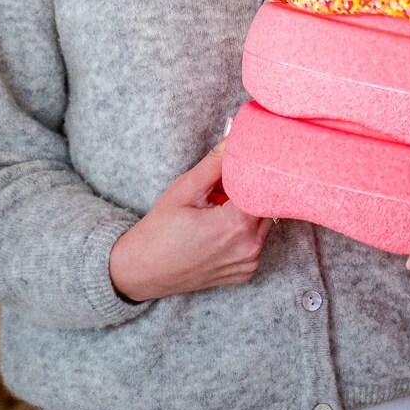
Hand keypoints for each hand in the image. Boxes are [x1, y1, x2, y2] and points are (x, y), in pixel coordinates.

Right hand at [108, 137, 271, 301]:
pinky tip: (218, 227)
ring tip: (217, 208)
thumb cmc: (161, 230)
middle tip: (221, 186)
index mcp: (236, 226)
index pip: (263, 187)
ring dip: (246, 210)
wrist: (145, 270)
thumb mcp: (184, 189)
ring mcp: (248, 263)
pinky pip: (255, 240)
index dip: (253, 171)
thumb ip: (214, 162)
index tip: (241, 162)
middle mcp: (249, 248)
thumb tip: (234, 137)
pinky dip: (243, 230)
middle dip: (248, 190)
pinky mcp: (245, 272)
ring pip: (261, 222)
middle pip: (264, 204)